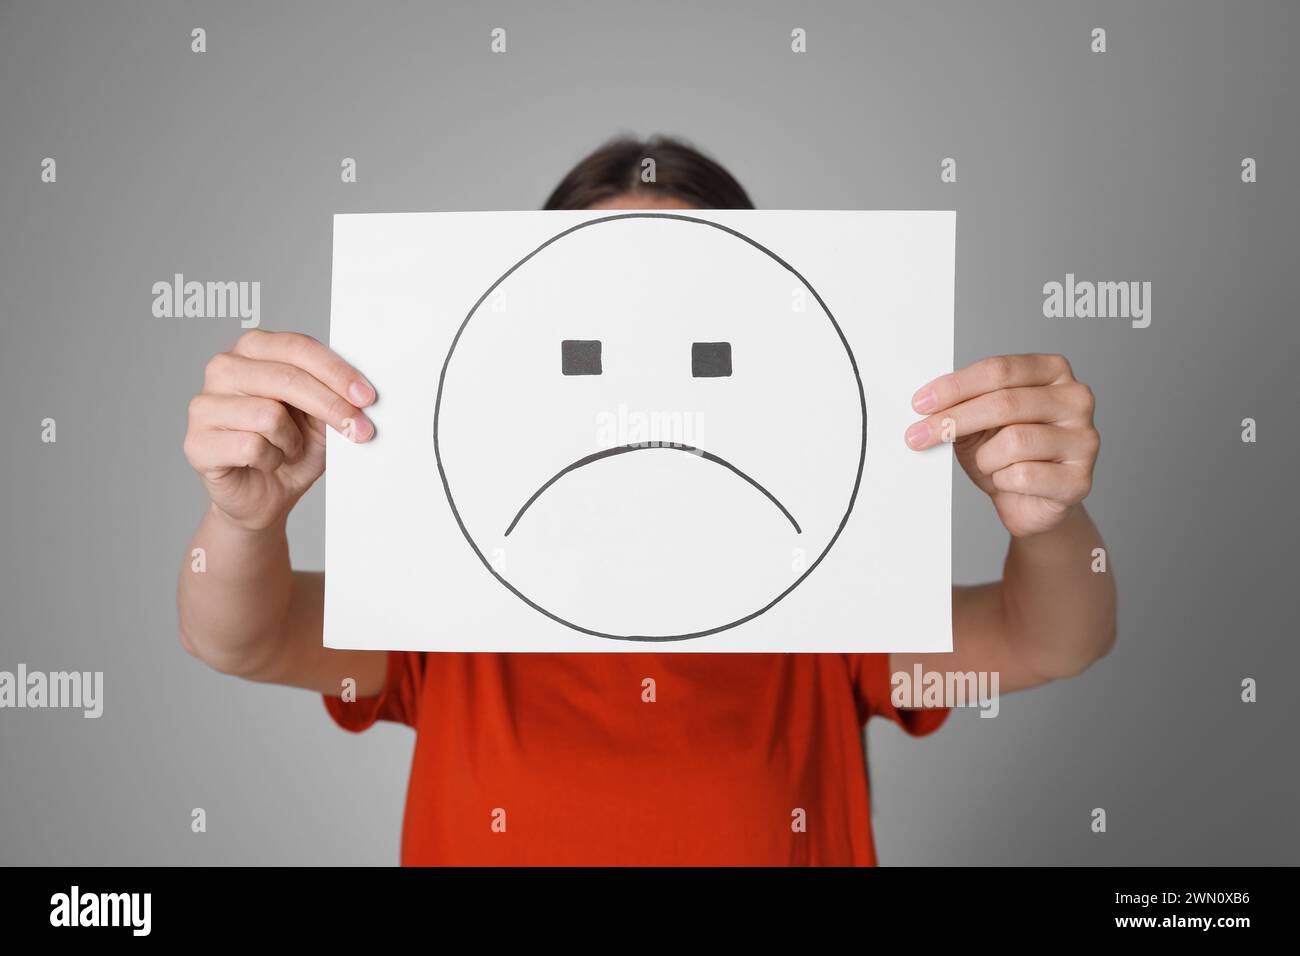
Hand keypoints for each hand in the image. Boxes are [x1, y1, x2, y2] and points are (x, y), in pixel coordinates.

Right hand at [183, 330, 375, 530]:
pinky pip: (251, 447)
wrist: (264, 497)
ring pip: (269, 415)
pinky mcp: (196, 442)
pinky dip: (272, 460)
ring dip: (293, 441)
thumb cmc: (292, 450)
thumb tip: (359, 392)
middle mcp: (224, 368)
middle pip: (287, 378)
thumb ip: (333, 395)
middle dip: (331, 406)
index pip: (298, 348)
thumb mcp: (322, 418)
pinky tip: (267, 463)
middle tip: (359, 429)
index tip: (367, 397)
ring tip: (289, 450)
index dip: (336, 372)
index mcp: (254, 349)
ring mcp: (204, 404)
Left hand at [904, 353, 1098, 537]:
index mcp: (1052, 372)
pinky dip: (1002, 481)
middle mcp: (1076, 399)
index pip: (999, 370)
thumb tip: (924, 403)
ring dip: (985, 458)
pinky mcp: (1079, 479)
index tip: (920, 404)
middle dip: (954, 420)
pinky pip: (1024, 476)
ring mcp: (1084, 439)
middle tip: (918, 436)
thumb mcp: (977, 422)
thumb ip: (960, 404)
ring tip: (986, 464)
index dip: (955, 387)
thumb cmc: (1004, 455)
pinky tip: (1007, 481)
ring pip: (1014, 441)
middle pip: (1005, 402)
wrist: (1029, 502)